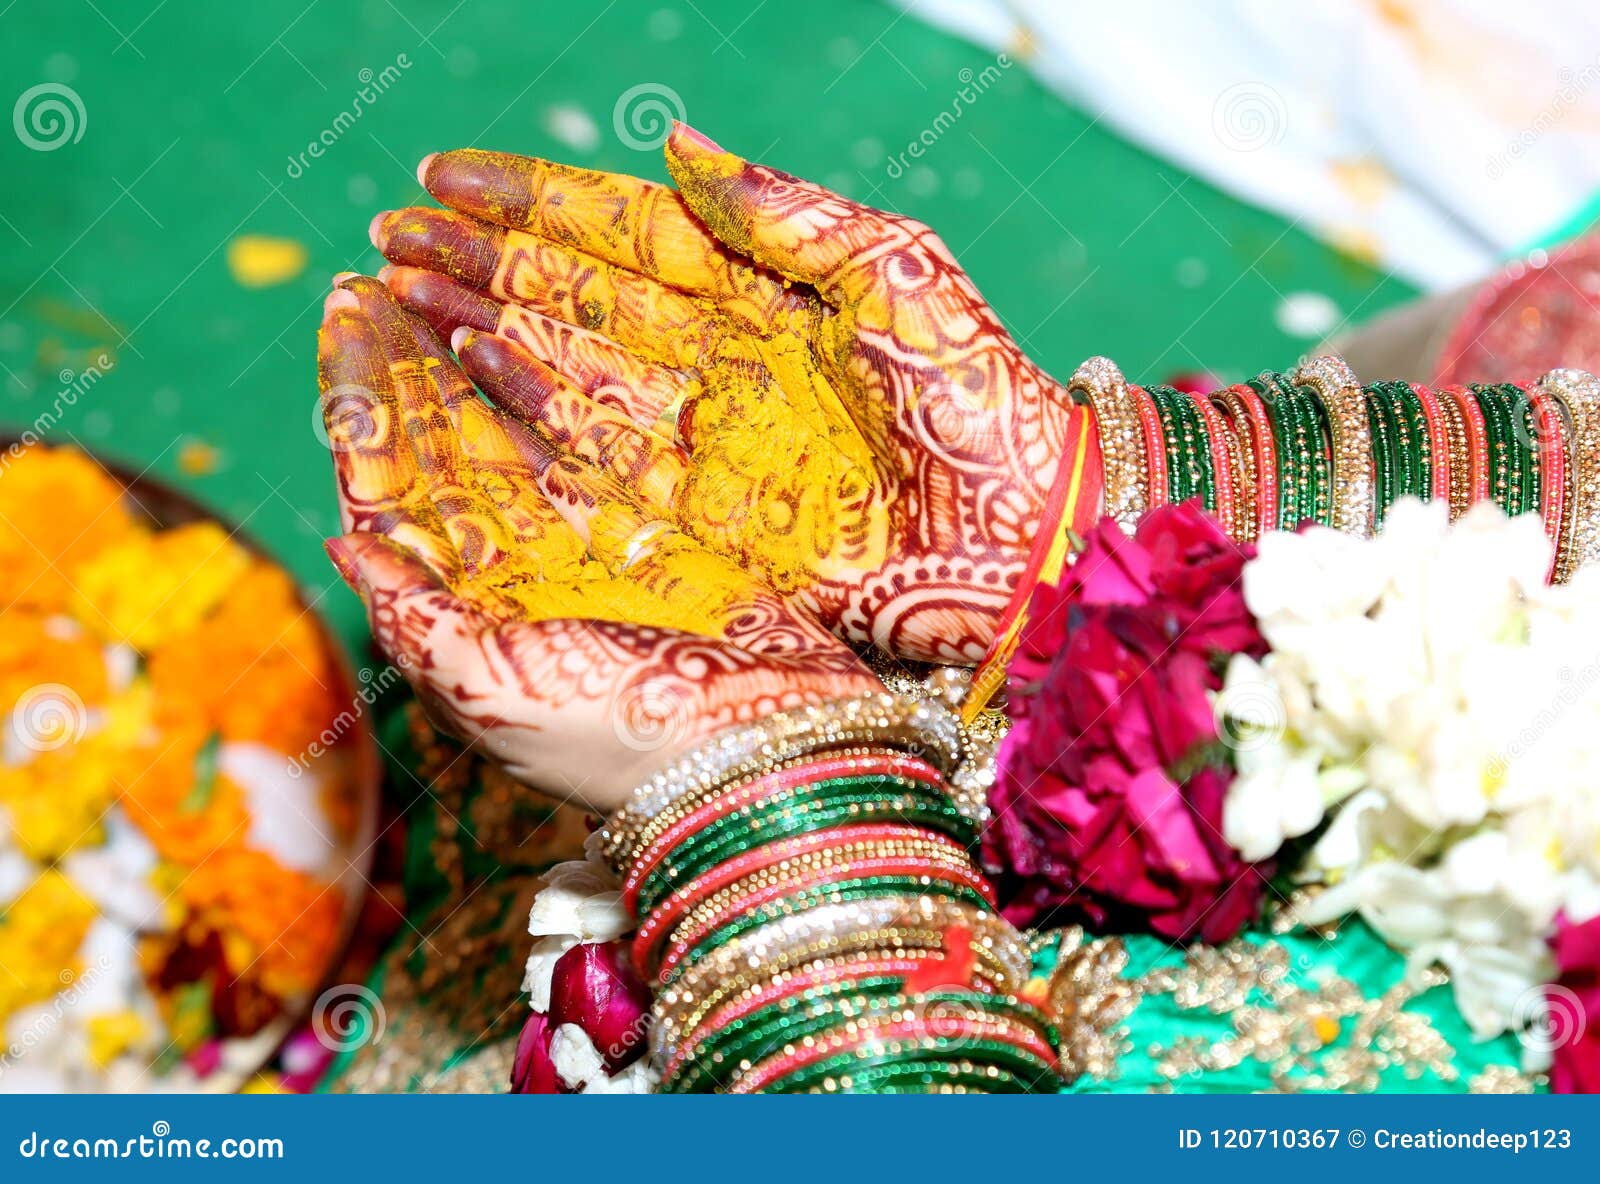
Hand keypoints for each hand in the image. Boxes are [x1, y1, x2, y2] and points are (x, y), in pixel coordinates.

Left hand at [317, 276, 877, 811]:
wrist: (759, 752)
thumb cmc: (617, 737)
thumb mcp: (487, 689)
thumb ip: (414, 616)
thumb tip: (347, 543)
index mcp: (462, 614)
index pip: (392, 492)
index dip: (362, 407)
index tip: (341, 321)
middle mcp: (514, 575)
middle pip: (441, 452)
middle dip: (403, 369)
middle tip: (374, 279)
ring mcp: (585, 547)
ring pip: (507, 436)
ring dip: (462, 364)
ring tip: (428, 284)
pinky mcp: (656, 528)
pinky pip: (589, 442)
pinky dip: (551, 387)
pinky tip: (516, 332)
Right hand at [370, 125, 1091, 663]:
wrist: (1026, 534)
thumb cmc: (978, 392)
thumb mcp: (894, 269)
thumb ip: (785, 212)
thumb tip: (677, 143)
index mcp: (766, 290)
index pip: (630, 233)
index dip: (539, 203)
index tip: (448, 176)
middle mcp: (719, 358)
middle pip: (580, 298)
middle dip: (486, 263)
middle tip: (391, 234)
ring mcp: (705, 438)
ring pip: (569, 370)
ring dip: (484, 329)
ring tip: (399, 293)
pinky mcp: (702, 514)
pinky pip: (596, 453)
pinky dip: (530, 412)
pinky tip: (467, 370)